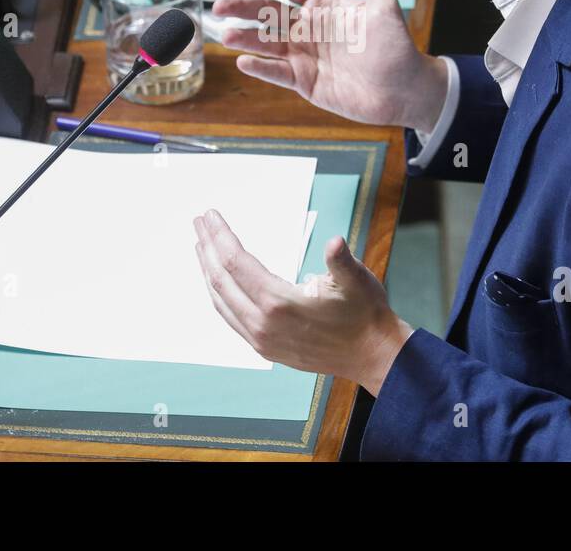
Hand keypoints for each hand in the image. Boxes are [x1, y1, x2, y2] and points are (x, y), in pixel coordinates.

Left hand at [192, 209, 413, 395]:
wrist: (371, 355)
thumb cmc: (364, 315)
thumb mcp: (356, 280)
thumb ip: (340, 260)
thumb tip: (335, 242)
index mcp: (278, 303)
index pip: (236, 262)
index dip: (220, 236)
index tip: (210, 216)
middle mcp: (263, 324)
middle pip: (221, 280)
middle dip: (207, 248)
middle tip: (199, 224)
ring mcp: (261, 339)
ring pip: (221, 301)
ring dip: (208, 271)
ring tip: (202, 247)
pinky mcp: (264, 348)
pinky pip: (230, 318)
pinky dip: (219, 295)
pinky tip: (218, 283)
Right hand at [210, 0, 447, 131]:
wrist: (405, 93)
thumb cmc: (398, 49)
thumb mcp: (384, 8)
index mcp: (324, 5)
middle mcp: (309, 28)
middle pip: (268, 13)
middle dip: (243, 8)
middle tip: (219, 6)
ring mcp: (305, 55)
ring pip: (267, 43)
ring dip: (245, 38)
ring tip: (225, 35)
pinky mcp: (305, 82)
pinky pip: (278, 73)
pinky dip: (261, 68)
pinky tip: (244, 62)